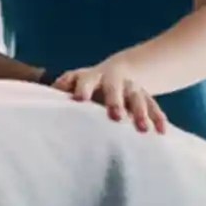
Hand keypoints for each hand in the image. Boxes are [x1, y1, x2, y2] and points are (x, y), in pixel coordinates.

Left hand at [52, 57, 168, 133]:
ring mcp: (132, 88)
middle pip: (115, 88)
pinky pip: (155, 107)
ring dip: (140, 113)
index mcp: (92, 77)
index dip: (82, 89)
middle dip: (116, 102)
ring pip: (138, 98)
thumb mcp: (74, 82)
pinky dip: (158, 119)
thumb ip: (63, 87)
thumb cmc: (87, 85)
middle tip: (116, 117)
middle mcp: (114, 80)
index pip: (85, 80)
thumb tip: (44, 94)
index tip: (79, 101)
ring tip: (142, 130)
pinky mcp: (146, 97)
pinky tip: (161, 132)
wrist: (119, 72)